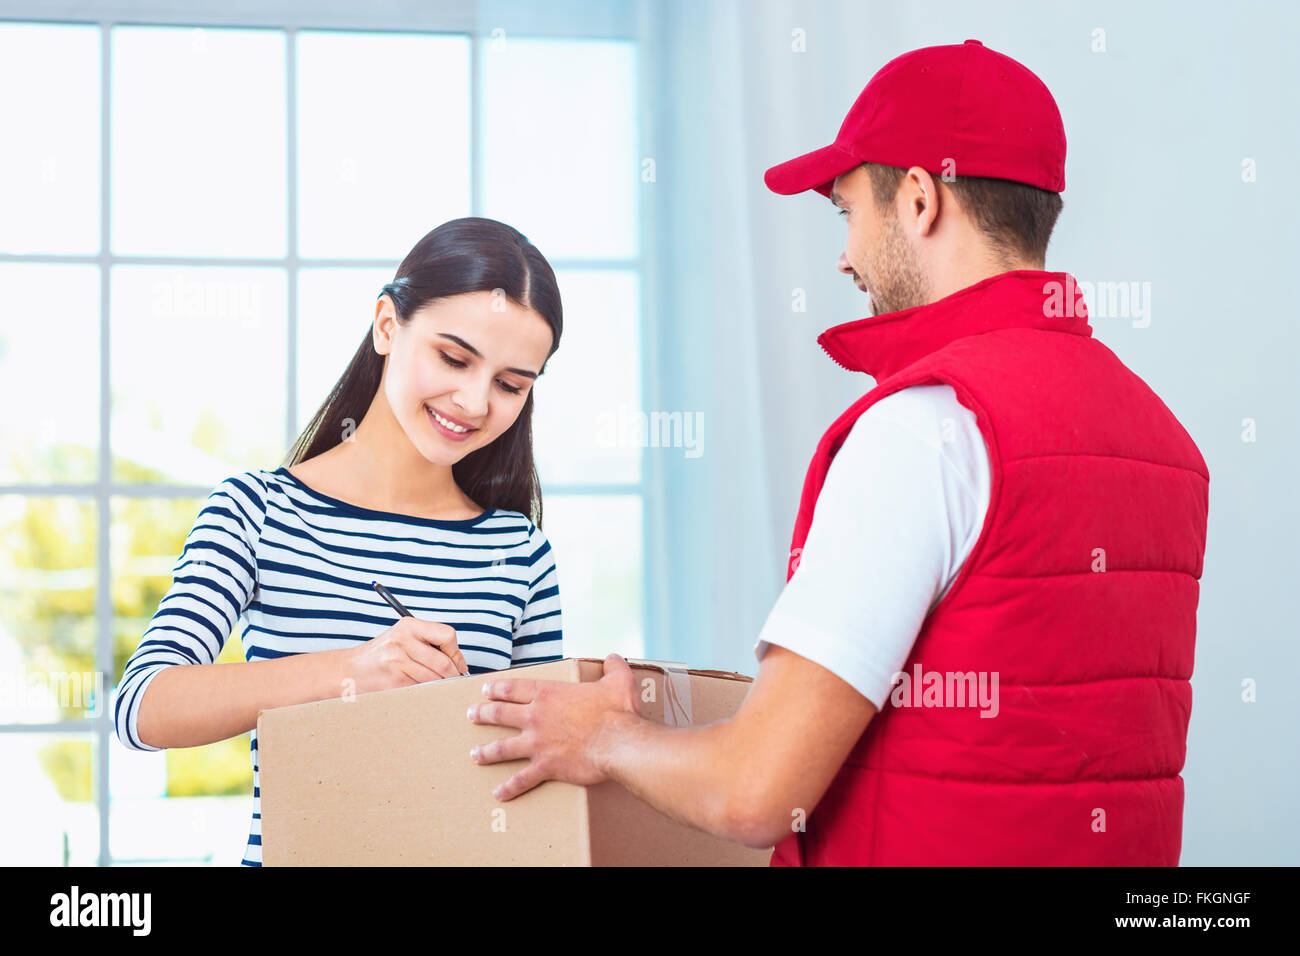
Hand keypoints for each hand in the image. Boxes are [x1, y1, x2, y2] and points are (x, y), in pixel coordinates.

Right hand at [347, 615, 467, 692]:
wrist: (350, 670)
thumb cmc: (382, 655)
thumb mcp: (403, 637)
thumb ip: (429, 643)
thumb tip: (459, 662)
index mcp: (409, 625)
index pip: (447, 635)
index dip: (456, 653)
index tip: (458, 664)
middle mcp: (402, 640)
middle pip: (443, 662)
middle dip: (453, 675)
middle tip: (455, 681)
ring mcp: (397, 661)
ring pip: (434, 678)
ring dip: (441, 686)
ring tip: (438, 686)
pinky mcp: (394, 681)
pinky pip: (421, 688)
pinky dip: (427, 691)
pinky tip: (421, 690)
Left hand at [467, 653, 641, 798]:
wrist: (618, 742)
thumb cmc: (617, 711)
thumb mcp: (618, 680)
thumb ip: (613, 666)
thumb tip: (613, 658)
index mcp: (549, 694)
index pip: (514, 688)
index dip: (497, 688)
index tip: (486, 690)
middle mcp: (536, 717)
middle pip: (500, 714)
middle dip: (483, 714)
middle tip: (472, 715)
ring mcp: (537, 744)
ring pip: (502, 748)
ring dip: (486, 751)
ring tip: (474, 754)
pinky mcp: (545, 767)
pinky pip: (522, 779)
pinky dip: (509, 787)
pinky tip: (499, 793)